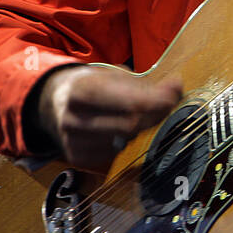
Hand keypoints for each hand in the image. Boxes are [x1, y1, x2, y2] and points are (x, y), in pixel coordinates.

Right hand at [37, 64, 181, 172]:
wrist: (55, 102)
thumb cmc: (92, 85)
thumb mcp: (115, 75)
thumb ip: (147, 84)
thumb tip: (177, 87)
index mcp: (82, 89)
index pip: (130, 103)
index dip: (157, 101)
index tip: (174, 96)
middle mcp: (73, 117)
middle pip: (130, 125)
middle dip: (153, 114)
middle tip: (166, 103)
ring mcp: (73, 140)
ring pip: (124, 140)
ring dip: (138, 128)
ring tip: (134, 113)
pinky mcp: (76, 157)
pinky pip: (114, 153)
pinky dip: (123, 141)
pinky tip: (116, 128)